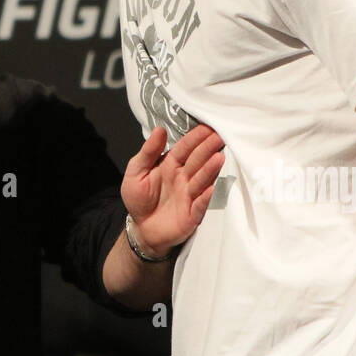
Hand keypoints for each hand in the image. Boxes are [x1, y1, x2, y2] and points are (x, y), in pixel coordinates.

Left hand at [121, 124, 225, 258]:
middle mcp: (184, 177)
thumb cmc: (138, 199)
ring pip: (202, 179)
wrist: (141, 229)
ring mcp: (189, 195)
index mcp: (171, 164)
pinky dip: (205, 197)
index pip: (185, 148)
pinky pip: (200, 204)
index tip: (207, 127)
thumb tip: (159, 130)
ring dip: (211, 169)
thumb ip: (148, 152)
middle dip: (208, 148)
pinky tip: (210, 189)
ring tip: (219, 158)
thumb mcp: (136, 172)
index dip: (195, 138)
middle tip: (220, 136)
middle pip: (197, 160)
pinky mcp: (192, 214)